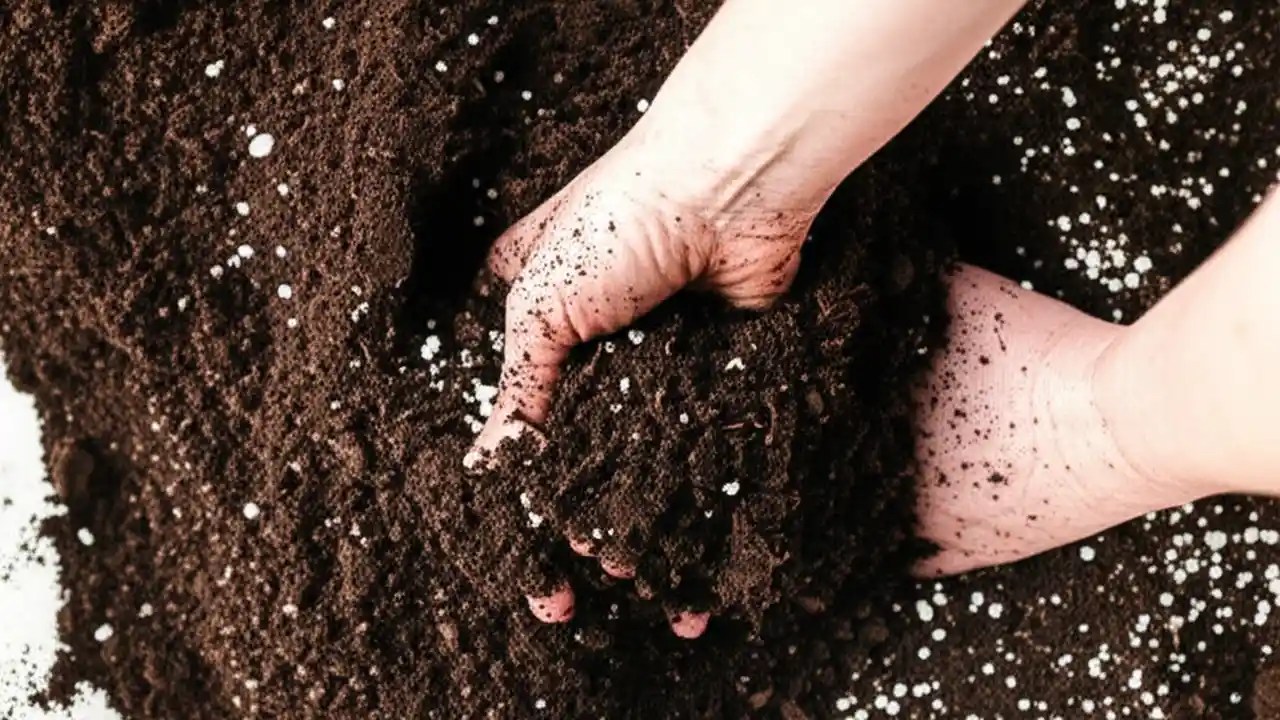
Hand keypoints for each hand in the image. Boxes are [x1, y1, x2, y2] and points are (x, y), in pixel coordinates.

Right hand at [468, 133, 819, 636]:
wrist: (724, 189)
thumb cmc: (616, 230)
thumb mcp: (538, 312)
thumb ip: (517, 399)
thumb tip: (486, 473)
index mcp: (541, 337)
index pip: (524, 441)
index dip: (521, 511)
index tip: (531, 579)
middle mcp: (600, 364)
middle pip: (588, 470)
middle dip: (585, 537)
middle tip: (581, 601)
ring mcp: (661, 377)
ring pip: (651, 478)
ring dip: (648, 539)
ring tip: (648, 591)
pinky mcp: (720, 384)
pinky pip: (711, 462)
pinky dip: (707, 513)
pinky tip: (702, 570)